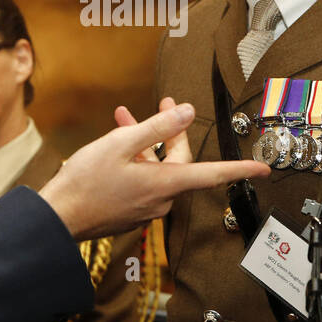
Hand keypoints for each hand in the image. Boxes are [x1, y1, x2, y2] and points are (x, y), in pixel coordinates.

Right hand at [38, 101, 268, 239]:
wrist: (57, 219)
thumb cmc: (85, 182)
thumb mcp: (121, 144)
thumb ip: (157, 127)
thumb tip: (187, 112)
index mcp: (165, 184)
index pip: (213, 174)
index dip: (240, 169)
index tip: (264, 168)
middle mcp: (161, 200)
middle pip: (179, 162)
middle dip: (170, 131)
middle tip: (163, 102)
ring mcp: (145, 208)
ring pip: (157, 169)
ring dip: (145, 144)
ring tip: (124, 119)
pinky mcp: (130, 212)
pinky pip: (143, 181)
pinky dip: (135, 161)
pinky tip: (115, 147)